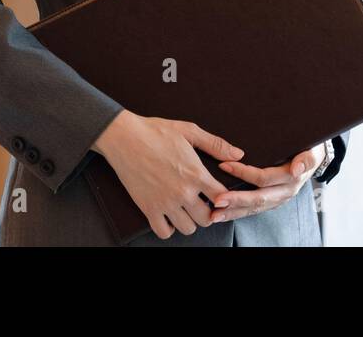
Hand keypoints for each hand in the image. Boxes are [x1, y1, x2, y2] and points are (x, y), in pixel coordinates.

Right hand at [95, 111, 245, 239]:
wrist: (124, 137)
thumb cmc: (155, 131)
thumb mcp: (189, 131)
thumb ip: (215, 144)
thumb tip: (238, 154)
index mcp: (196, 173)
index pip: (222, 198)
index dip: (223, 198)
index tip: (216, 194)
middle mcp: (183, 192)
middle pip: (207, 219)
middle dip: (208, 212)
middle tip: (201, 203)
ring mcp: (165, 202)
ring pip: (188, 228)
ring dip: (189, 221)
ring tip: (185, 209)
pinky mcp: (148, 208)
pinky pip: (164, 232)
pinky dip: (168, 228)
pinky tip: (169, 216)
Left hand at [209, 143, 326, 222]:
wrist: (315, 156)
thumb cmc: (309, 148)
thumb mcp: (312, 150)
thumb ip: (306, 159)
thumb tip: (297, 169)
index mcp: (292, 178)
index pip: (264, 178)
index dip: (244, 173)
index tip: (225, 165)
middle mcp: (285, 192)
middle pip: (258, 198)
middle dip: (236, 200)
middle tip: (217, 200)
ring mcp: (279, 199)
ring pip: (254, 208)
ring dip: (234, 211)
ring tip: (215, 214)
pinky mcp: (273, 202)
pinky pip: (254, 210)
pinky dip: (238, 212)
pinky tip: (223, 214)